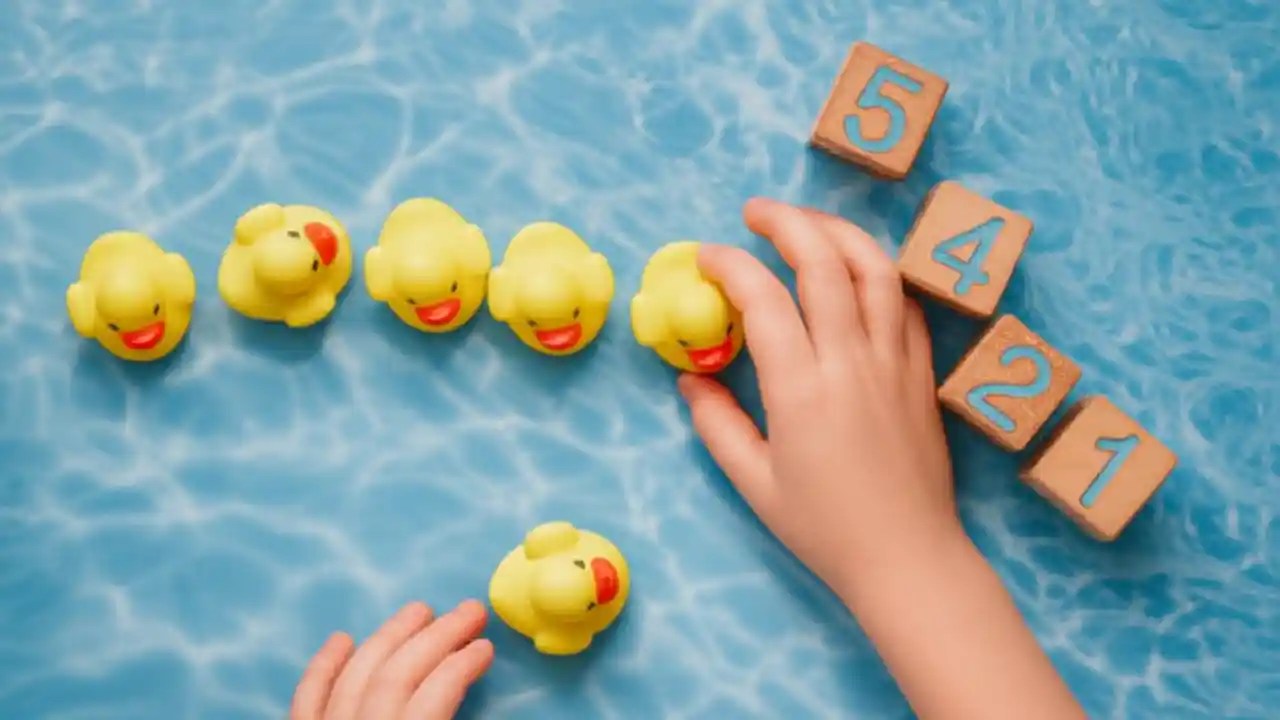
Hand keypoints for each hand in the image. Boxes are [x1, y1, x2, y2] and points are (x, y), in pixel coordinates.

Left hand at [291, 600, 492, 719]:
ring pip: (355, 676)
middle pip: (397, 676)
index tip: (485, 646)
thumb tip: (465, 686)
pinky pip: (306, 697)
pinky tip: (342, 639)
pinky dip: (323, 666)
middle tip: (470, 611)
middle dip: (437, 637)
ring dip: (389, 638)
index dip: (462, 667)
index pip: (435, 696)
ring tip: (420, 610)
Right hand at [678, 197, 957, 596]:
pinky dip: (877, 273)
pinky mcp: (921, 373)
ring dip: (837, 232)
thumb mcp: (755, 483)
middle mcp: (851, 362)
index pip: (764, 298)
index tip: (706, 257)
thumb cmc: (825, 529)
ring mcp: (894, 362)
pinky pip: (904, 304)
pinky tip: (855, 272)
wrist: (908, 557)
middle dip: (785, 222)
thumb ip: (717, 424)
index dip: (730, 265)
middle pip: (823, 262)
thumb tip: (691, 380)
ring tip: (807, 224)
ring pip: (874, 269)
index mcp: (801, 389)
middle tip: (755, 212)